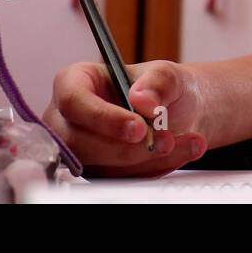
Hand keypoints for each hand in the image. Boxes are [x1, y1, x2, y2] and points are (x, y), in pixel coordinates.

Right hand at [43, 59, 208, 177]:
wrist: (180, 110)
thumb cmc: (163, 86)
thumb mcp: (167, 74)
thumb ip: (158, 82)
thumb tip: (141, 99)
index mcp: (75, 81)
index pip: (72, 101)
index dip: (103, 118)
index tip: (138, 127)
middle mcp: (70, 117)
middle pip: (80, 142)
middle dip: (127, 148)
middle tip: (165, 140)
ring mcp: (82, 147)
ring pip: (101, 166)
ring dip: (147, 160)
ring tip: (181, 143)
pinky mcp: (98, 169)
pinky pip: (120, 179)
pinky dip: (153, 168)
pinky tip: (177, 152)